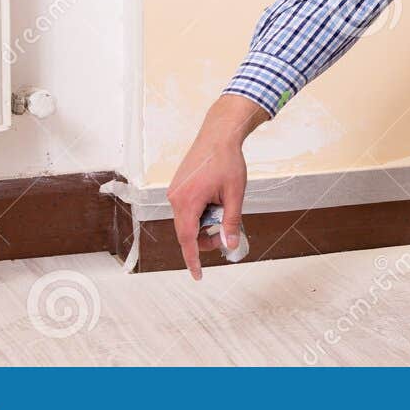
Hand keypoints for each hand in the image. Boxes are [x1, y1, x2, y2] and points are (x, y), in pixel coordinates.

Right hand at [167, 94, 267, 279]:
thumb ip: (231, 222)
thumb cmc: (227, 161)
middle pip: (187, 232)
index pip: (187, 239)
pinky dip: (200, 212)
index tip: (197, 275)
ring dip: (204, 223)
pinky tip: (214, 200)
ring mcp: (174, 191)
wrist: (218, 134)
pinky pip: (186, 209)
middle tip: (225, 232)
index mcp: (188, 201)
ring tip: (222, 207)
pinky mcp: (177, 187)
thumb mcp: (235, 194)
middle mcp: (175, 198)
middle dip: (205, 237)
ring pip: (187, 220)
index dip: (193, 259)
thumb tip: (230, 245)